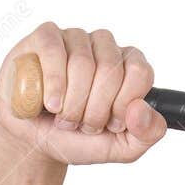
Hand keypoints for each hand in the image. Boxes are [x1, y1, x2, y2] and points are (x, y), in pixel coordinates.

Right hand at [0, 22, 167, 163]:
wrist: (37, 141)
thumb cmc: (79, 138)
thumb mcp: (122, 147)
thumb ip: (147, 134)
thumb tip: (140, 108)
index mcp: (129, 67)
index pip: (139, 72)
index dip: (123, 104)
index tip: (111, 124)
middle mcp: (106, 47)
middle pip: (111, 69)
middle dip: (95, 109)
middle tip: (84, 124)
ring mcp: (76, 38)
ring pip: (82, 62)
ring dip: (72, 102)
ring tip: (65, 116)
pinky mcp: (46, 37)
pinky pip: (54, 51)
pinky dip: (53, 83)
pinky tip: (50, 102)